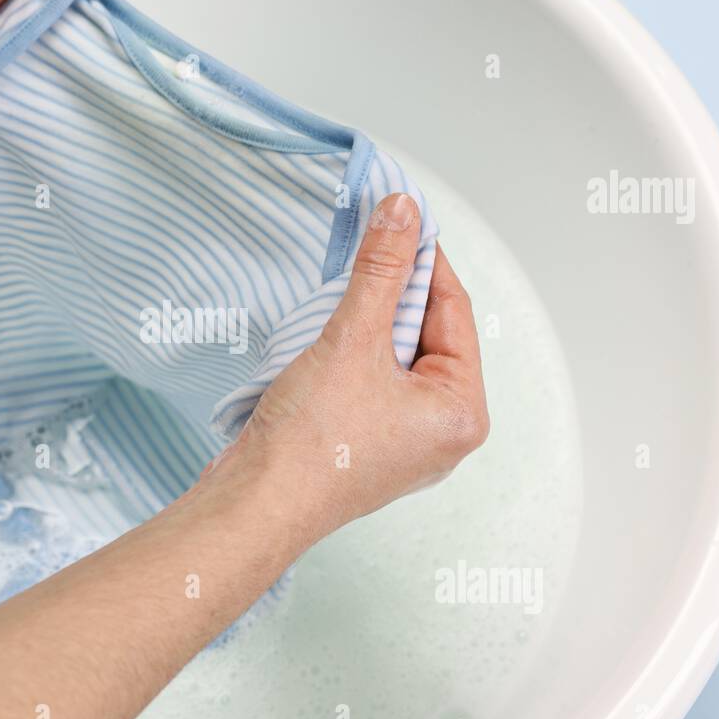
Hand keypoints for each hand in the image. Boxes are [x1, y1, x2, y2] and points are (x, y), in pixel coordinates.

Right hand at [206, 192, 488, 541]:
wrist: (256, 505)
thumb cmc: (313, 444)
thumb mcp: (353, 338)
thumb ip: (382, 271)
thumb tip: (403, 213)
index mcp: (462, 412)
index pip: (454, 312)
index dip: (425, 259)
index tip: (400, 218)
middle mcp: (443, 431)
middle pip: (428, 333)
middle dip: (394, 293)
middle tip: (365, 251)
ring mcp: (405, 441)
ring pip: (396, 356)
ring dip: (368, 321)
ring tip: (340, 298)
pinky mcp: (367, 444)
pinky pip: (372, 381)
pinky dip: (353, 352)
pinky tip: (326, 339)